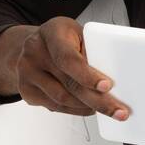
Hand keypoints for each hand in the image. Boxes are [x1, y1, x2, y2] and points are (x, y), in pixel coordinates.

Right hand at [10, 17, 130, 118]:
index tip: (107, 86)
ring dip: (88, 107)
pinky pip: (55, 107)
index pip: (68, 58)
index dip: (88, 75)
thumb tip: (111, 74)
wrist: (32, 45)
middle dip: (98, 100)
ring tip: (107, 109)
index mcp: (51, 33)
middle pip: (68, 84)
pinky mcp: (26, 92)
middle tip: (118, 110)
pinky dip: (75, 109)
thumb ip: (91, 49)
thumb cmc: (62, 38)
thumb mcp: (78, 33)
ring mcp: (27, 73)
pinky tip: (88, 107)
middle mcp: (35, 52)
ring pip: (63, 100)